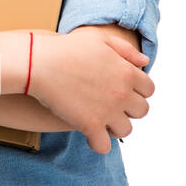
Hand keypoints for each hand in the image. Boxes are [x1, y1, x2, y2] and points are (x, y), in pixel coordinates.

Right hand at [28, 31, 152, 153]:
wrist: (37, 63)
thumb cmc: (64, 49)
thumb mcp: (98, 40)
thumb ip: (125, 50)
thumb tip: (145, 62)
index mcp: (127, 72)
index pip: (149, 90)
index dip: (136, 91)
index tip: (121, 91)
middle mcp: (122, 93)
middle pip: (141, 111)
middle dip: (128, 109)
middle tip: (109, 105)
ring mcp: (108, 111)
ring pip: (125, 130)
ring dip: (114, 126)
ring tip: (99, 120)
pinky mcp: (90, 125)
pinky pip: (104, 145)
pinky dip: (98, 143)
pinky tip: (88, 135)